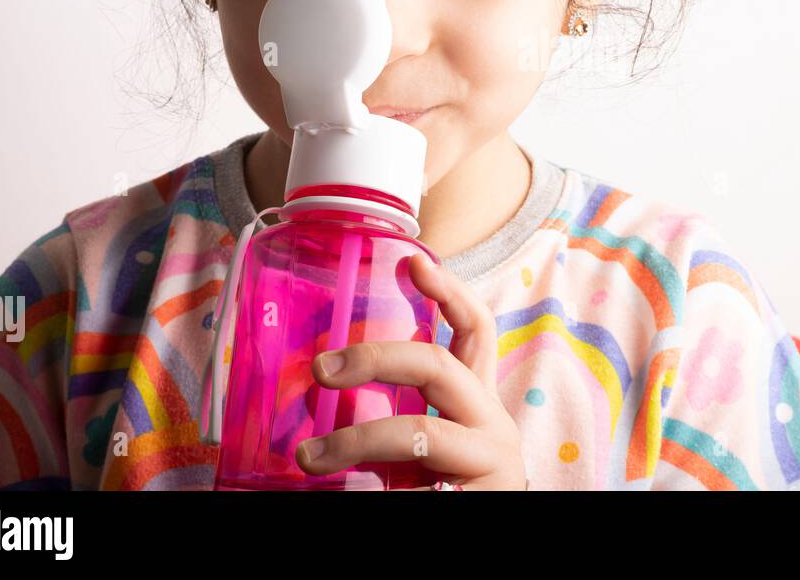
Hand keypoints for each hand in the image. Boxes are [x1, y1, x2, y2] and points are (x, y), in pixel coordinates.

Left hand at [295, 252, 527, 489]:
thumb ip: (387, 417)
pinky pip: (417, 487)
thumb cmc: (442, 492)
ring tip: (308, 459)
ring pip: (420, 432)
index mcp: (476, 404)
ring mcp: (490, 464)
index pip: (475, 332)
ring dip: (355, 439)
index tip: (411, 260)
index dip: (449, 291)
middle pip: (440, 366)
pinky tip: (358, 496)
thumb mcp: (414, 451)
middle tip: (321, 367)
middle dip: (376, 356)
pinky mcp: (478, 500)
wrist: (479, 540)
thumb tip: (318, 386)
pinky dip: (376, 491)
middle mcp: (491, 426)